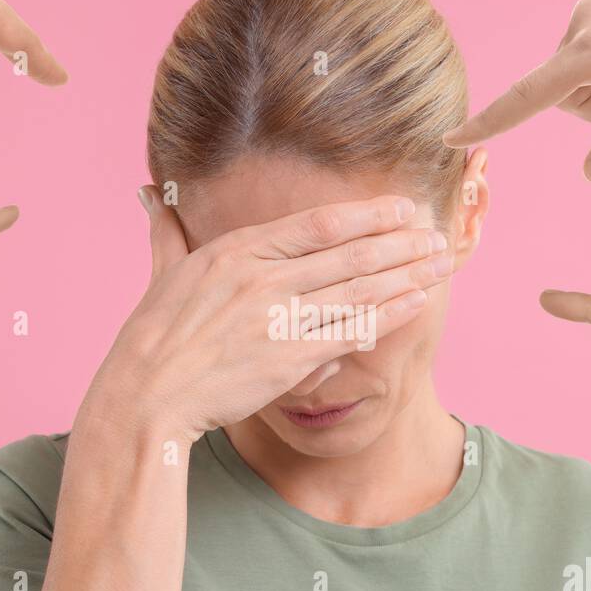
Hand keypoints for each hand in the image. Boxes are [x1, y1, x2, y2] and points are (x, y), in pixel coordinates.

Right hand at [76, 188, 453, 443]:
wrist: (147, 395)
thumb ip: (167, 233)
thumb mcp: (161, 274)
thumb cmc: (153, 339)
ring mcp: (278, 316)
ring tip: (442, 262)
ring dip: (408, 273)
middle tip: (437, 232)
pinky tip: (417, 302)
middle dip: (402, 241)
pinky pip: (352, 329)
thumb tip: (148, 195)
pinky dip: (389, 314)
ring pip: (359, 288)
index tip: (400, 207)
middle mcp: (263, 276)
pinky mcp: (290, 356)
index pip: (318, 223)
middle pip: (350, 252)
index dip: (367, 213)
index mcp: (236, 250)